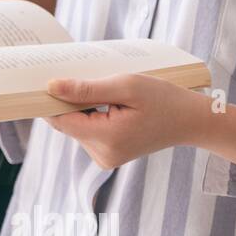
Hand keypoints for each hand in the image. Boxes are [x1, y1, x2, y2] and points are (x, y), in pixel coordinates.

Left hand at [44, 74, 214, 168]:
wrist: (191, 120)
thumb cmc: (163, 98)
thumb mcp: (126, 85)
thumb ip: (87, 89)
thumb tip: (51, 88)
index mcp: (106, 139)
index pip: (60, 120)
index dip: (49, 100)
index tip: (43, 79)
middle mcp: (102, 155)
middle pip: (67, 124)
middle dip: (69, 101)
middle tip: (81, 77)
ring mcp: (106, 158)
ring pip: (76, 127)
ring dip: (82, 108)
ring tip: (105, 92)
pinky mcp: (108, 156)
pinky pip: (88, 132)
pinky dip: (91, 116)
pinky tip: (109, 104)